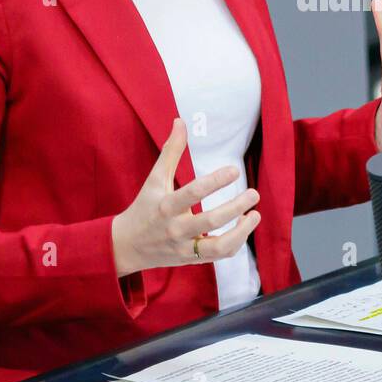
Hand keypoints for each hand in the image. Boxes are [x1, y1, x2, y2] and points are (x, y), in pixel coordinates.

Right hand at [110, 117, 259, 276]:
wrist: (126, 246)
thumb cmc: (144, 208)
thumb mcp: (154, 179)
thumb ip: (170, 151)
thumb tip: (180, 121)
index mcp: (166, 206)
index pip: (193, 192)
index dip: (215, 181)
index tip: (234, 170)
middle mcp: (176, 228)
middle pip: (211, 220)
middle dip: (236, 207)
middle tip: (254, 193)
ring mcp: (185, 247)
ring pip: (218, 246)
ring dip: (241, 232)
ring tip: (255, 215)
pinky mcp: (192, 259)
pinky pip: (218, 255)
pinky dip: (235, 243)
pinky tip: (244, 227)